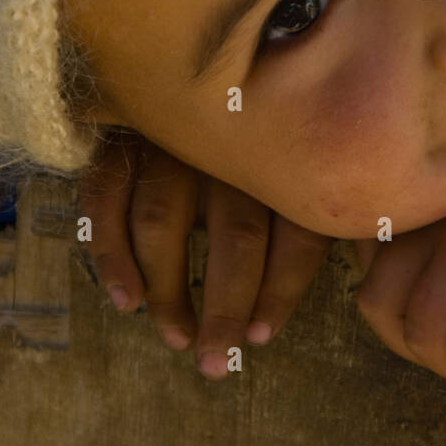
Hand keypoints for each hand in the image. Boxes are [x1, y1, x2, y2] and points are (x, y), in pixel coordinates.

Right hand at [77, 128, 329, 377]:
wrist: (190, 81)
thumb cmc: (255, 149)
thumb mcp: (294, 175)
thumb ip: (314, 217)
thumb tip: (339, 281)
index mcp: (282, 160)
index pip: (293, 232)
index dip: (280, 291)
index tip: (260, 338)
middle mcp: (230, 150)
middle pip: (235, 236)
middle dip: (226, 308)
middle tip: (216, 364)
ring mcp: (171, 144)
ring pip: (164, 223)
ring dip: (168, 292)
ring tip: (177, 340)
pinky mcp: (120, 145)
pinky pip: (107, 200)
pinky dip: (111, 255)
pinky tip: (126, 303)